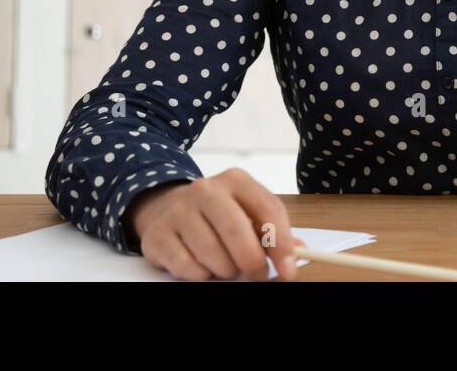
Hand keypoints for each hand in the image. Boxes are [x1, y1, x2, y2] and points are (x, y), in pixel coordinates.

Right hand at [126, 168, 305, 280]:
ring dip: (225, 270)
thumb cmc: (216, 213)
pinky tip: (200, 264)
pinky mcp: (157, 234)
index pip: (268, 209)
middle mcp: (206, 190)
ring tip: (224, 264)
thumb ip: (270, 229)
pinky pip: (187, 268)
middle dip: (252, 262)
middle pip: (237, 232)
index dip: (282, 243)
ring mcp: (179, 210)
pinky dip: (200, 275)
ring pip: (213, 255)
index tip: (288, 270)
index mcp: (236, 180)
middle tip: (257, 276)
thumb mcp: (245, 210)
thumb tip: (299, 251)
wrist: (165, 206)